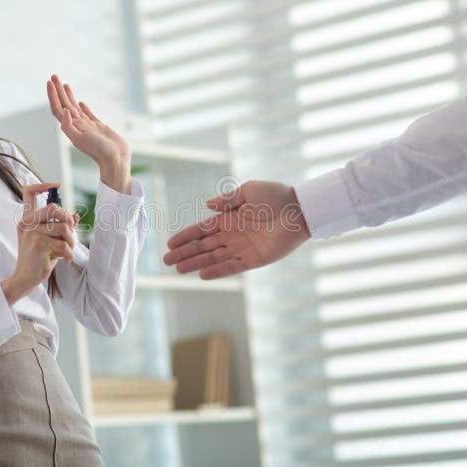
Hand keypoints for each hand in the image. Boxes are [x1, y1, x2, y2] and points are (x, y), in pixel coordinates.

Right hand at [1, 182, 78, 305]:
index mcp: (27, 218)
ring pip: (63, 227)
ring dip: (71, 240)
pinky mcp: (38, 244)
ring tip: (68, 250)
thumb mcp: (50, 239)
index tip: (58, 185)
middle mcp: (27, 222)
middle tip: (70, 234)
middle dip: (68, 220)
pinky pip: (63, 244)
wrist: (26, 277)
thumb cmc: (39, 257)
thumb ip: (60, 227)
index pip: (28, 192)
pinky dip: (69, 253)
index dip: (44, 185)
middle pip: (54, 207)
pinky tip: (65, 259)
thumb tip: (76, 216)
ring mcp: (32, 233)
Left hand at [46, 74, 131, 193]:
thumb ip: (69, 126)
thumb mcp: (80, 140)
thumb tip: (63, 111)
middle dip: (58, 90)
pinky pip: (88, 114)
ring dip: (68, 95)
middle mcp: (78, 125)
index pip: (58, 108)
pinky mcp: (99, 127)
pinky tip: (80, 102)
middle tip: (54, 76)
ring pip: (75, 107)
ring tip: (65, 84)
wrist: (115, 159)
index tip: (50, 82)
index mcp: (72, 127)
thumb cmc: (99, 151)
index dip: (52, 95)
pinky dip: (83, 107)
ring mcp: (88, 126)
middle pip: (64, 104)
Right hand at [163, 180, 309, 278]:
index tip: (169, 243)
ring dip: (196, 264)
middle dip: (184, 253)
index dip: (185, 236)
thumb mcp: (248, 191)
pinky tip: (202, 275)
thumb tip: (208, 205)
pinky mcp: (254, 260)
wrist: (300, 209)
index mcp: (228, 218)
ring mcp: (242, 248)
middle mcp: (232, 235)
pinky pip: (232, 267)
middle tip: (167, 261)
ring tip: (178, 270)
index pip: (201, 230)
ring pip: (213, 258)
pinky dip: (217, 271)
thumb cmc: (276, 196)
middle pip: (203, 246)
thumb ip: (227, 200)